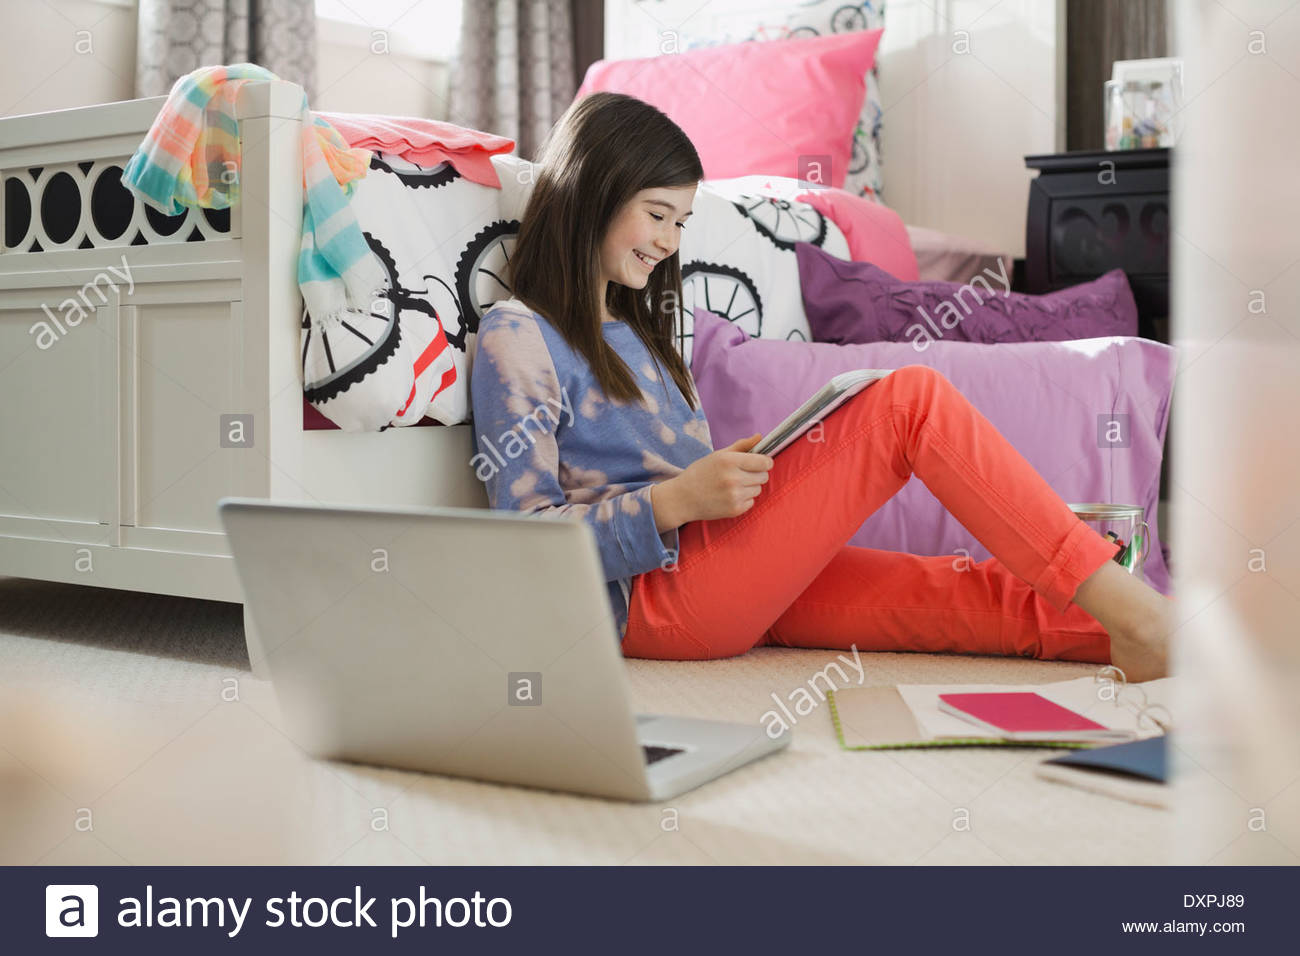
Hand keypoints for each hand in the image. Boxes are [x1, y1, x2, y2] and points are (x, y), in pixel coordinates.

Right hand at [651, 434, 774, 529]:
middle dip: (756, 474)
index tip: (761, 462)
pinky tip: (729, 496)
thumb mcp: (718, 455)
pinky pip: (751, 502)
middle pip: (764, 476)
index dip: (765, 462)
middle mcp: (733, 479)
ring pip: (758, 489)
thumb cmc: (700, 474)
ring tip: (732, 485)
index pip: (764, 462)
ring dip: (750, 487)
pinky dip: (744, 499)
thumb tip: (760, 437)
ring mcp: (734, 496)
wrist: (682, 498)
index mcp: (729, 461)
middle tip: (742, 474)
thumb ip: (741, 446)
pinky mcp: (735, 510)